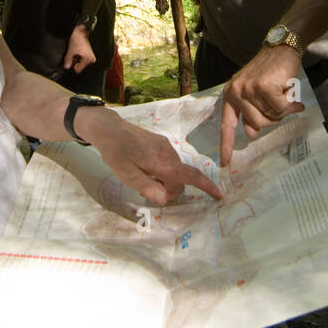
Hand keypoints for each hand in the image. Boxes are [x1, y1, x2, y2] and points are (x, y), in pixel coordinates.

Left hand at [63, 25, 95, 73]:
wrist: (80, 32)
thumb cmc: (77, 40)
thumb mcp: (70, 51)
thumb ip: (68, 60)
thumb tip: (66, 67)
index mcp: (88, 59)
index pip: (78, 70)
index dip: (73, 65)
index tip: (71, 59)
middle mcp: (91, 59)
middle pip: (80, 67)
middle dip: (76, 62)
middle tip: (74, 54)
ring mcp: (92, 57)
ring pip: (82, 64)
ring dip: (78, 59)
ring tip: (77, 52)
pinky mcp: (91, 55)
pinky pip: (84, 60)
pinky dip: (80, 57)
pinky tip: (79, 51)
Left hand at [76, 107, 222, 205]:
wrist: (108, 127)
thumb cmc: (115, 152)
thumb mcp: (126, 174)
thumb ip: (147, 187)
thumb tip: (165, 199)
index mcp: (163, 162)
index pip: (191, 176)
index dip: (206, 186)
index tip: (220, 195)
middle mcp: (169, 153)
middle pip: (181, 179)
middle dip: (170, 189)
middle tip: (146, 191)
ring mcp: (166, 146)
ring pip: (174, 171)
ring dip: (164, 180)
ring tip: (141, 178)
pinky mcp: (161, 143)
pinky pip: (169, 162)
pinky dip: (162, 171)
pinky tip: (144, 168)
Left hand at [218, 45, 305, 167]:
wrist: (281, 48)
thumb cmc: (270, 72)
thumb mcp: (256, 94)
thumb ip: (251, 113)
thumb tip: (250, 133)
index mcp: (230, 95)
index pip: (227, 125)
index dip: (226, 145)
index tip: (225, 163)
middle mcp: (236, 92)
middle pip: (257, 125)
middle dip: (272, 119)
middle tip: (280, 104)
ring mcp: (249, 88)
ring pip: (269, 117)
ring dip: (282, 110)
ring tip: (284, 94)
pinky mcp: (263, 86)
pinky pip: (280, 108)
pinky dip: (290, 103)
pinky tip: (292, 92)